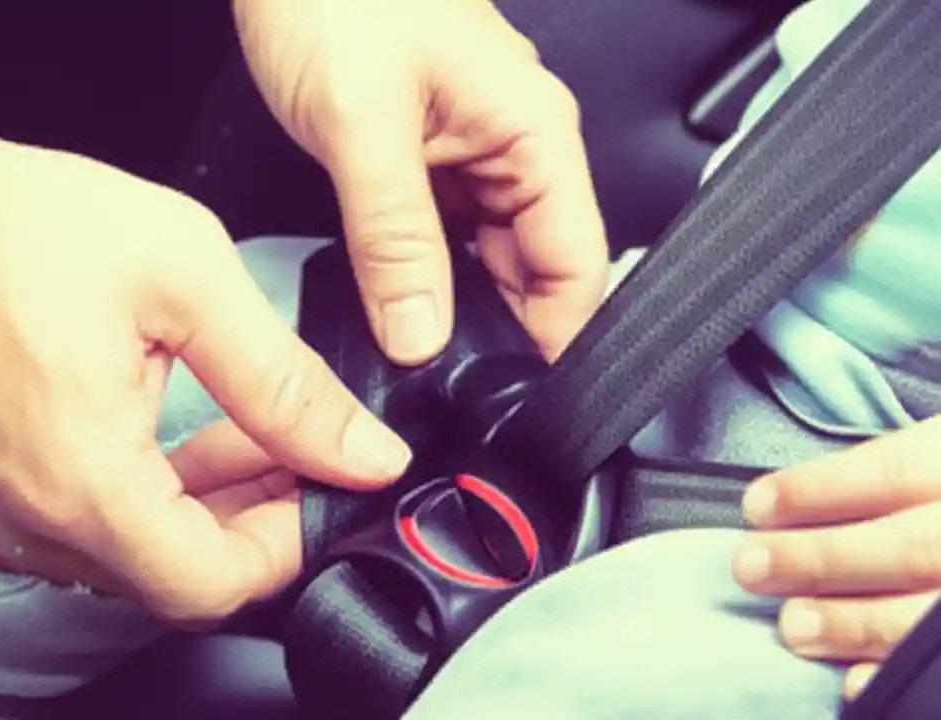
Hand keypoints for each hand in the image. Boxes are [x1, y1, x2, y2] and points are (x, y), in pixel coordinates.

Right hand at [0, 138, 410, 623]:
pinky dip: (146, 496)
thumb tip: (363, 454)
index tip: (325, 479)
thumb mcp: (188, 281)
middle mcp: (27, 526)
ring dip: (205, 506)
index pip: (216, 585)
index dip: (289, 540)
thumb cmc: (13, 224)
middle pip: (179, 579)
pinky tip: (173, 430)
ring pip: (135, 559)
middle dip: (256, 517)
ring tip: (243, 427)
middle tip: (294, 443)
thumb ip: (285, 383)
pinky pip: (85, 531)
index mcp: (83, 484)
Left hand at [235, 0, 608, 362]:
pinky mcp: (425, 157)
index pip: (577, 267)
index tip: (521, 404)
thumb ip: (396, 238)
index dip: (557, 342)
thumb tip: (422, 334)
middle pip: (535, 272)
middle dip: (501, 338)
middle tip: (456, 397)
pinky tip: (395, 311)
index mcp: (532, 133)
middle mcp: (514, 146)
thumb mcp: (363, 125)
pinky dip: (422, 279)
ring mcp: (470, 152)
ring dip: (456, 312)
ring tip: (421, 363)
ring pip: (484, 261)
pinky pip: (441, 238)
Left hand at [730, 398, 940, 699]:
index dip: (822, 488)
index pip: (906, 466)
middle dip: (823, 557)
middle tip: (753, 568)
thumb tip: (828, 496)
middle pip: (915, 540)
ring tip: (793, 624)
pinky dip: (915, 676)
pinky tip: (860, 683)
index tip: (759, 504)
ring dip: (855, 622)